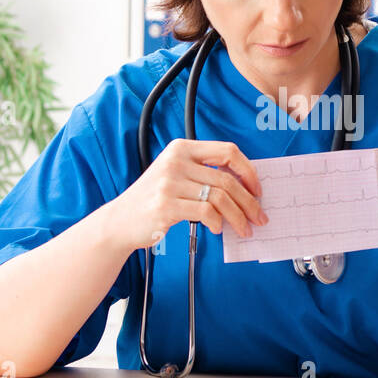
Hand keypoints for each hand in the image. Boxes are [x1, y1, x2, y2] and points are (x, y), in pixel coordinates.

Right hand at [108, 139, 267, 251]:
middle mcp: (176, 161)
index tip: (257, 190)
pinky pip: (206, 213)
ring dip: (238, 217)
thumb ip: (204, 173)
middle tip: (258, 217)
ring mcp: (170, 182)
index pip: (227, 151)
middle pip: (227, 179)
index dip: (248, 171)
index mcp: (182, 148)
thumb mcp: (175, 175)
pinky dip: (218, 223)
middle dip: (249, 202)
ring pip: (220, 198)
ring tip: (243, 229)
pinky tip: (218, 229)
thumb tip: (244, 187)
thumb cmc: (153, 200)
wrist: (120, 221)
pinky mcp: (166, 205)